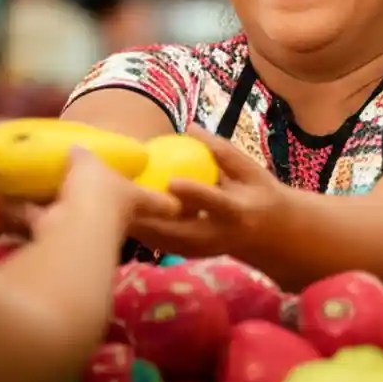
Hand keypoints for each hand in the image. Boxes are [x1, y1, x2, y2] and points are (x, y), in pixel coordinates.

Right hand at [32, 148, 181, 237]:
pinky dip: (20, 215)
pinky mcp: (54, 244)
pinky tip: (3, 202)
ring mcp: (83, 236)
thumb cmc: (95, 191)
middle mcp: (111, 221)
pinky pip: (38, 225)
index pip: (154, 201)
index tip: (177, 207)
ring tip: (30, 192)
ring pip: (66, 220)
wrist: (72, 227)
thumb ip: (84, 155)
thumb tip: (77, 147)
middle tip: (75, 188)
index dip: (164, 202)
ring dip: (47, 211)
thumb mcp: (91, 162)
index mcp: (131, 199)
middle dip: (92, 205)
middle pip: (106, 213)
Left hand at [129, 126, 285, 257]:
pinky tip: (120, 213)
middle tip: (123, 197)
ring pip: (165, 241)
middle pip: (180, 231)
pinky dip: (142, 229)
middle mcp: (219, 235)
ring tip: (111, 205)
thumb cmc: (259, 195)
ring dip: (139, 225)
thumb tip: (190, 126)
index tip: (172, 181)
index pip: (216, 202)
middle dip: (151, 218)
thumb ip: (221, 151)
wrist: (271, 235)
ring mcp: (203, 250)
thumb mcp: (250, 170)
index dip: (195, 193)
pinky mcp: (191, 255)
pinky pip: (161, 243)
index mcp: (238, 212)